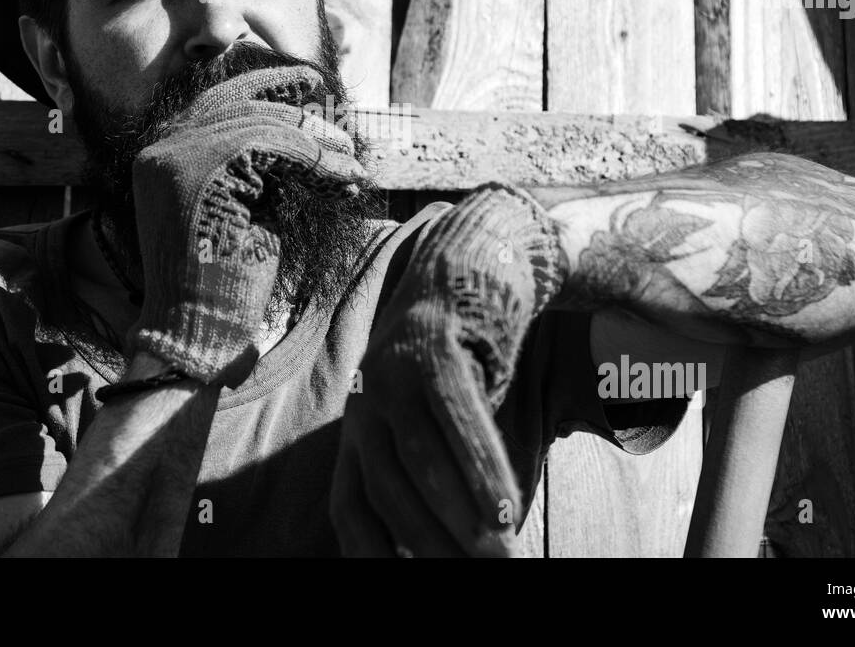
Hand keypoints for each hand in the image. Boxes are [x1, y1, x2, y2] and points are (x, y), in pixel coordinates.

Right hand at [128, 65, 365, 387]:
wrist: (197, 331)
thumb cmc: (224, 282)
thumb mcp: (242, 209)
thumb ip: (257, 168)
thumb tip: (309, 132)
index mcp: (161, 157)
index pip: (218, 104)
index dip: (268, 90)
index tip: (313, 92)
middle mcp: (162, 150)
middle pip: (242, 107)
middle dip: (301, 118)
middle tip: (344, 139)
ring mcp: (177, 157)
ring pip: (263, 125)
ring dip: (318, 144)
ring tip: (352, 164)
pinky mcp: (203, 171)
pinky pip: (275, 145)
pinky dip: (318, 159)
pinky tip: (345, 177)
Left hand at [329, 183, 568, 555]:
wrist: (474, 264)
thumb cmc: (463, 360)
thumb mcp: (436, 421)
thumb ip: (436, 476)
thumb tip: (454, 548)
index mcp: (360, 430)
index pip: (352, 509)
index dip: (376, 557)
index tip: (414, 590)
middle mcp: (364, 403)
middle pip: (387, 494)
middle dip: (432, 548)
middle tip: (481, 579)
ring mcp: (393, 371)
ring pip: (421, 461)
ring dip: (461, 519)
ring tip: (499, 560)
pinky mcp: (431, 345)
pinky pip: (455, 417)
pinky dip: (479, 468)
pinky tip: (503, 506)